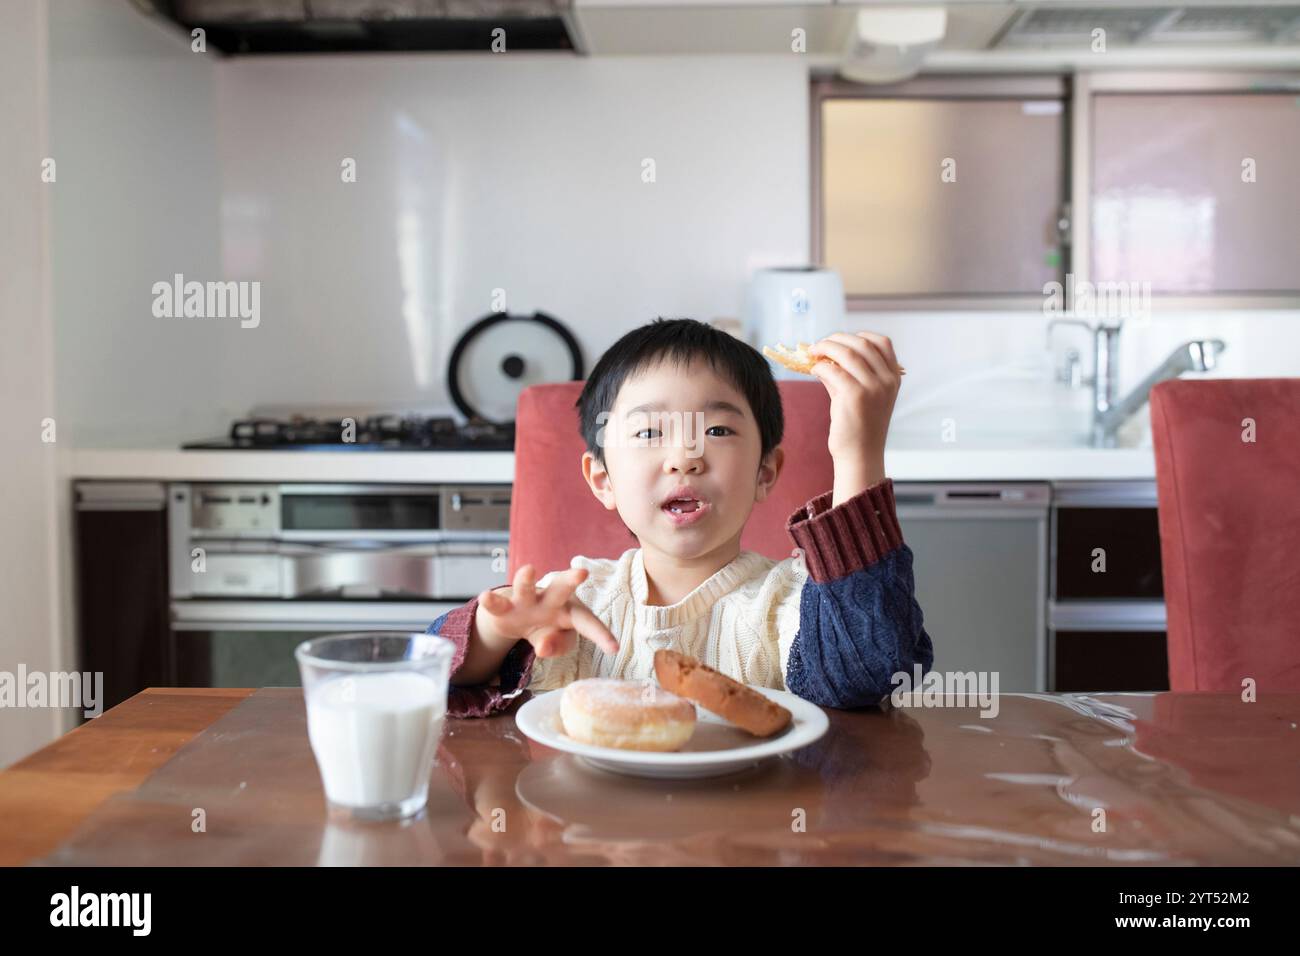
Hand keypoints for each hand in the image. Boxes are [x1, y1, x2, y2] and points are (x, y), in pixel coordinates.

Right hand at [476, 564, 618, 658]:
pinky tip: (486, 596)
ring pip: (527, 588)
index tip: (614, 648)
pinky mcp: (503, 606)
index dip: (600, 634)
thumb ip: (555, 646)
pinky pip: (497, 603)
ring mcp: (525, 601)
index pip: (587, 622)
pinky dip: (492, 600)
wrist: (513, 620)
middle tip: (582, 573)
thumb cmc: (544, 628)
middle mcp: (549, 600)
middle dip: (570, 580)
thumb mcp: (555, 642)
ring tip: (529, 569)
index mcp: (569, 611)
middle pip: (561, 589)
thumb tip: (543, 647)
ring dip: (527, 580)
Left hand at [807, 331, 901, 502]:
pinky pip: (833, 370)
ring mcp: (873, 387)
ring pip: (847, 353)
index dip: (860, 335)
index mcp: (894, 377)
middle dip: (837, 339)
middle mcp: (887, 380)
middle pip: (862, 344)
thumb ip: (847, 373)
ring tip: (812, 353)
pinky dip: (820, 366)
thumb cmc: (858, 427)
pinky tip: (814, 370)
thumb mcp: (858, 394)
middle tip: (819, 345)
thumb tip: (825, 354)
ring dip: (826, 348)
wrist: (860, 455)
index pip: (882, 343)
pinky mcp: (855, 396)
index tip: (842, 340)